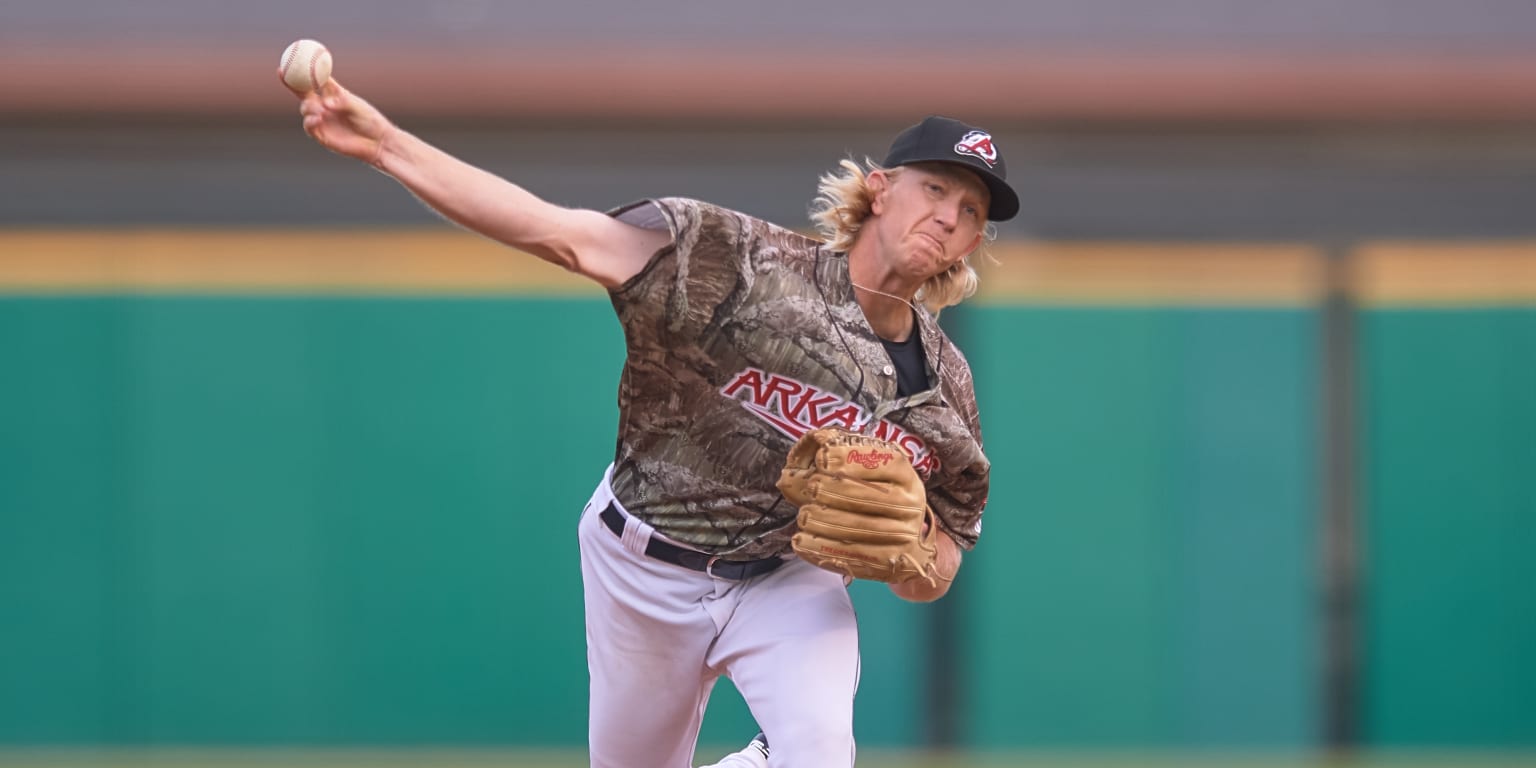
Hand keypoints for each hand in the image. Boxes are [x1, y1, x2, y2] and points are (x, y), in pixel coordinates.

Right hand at [277, 72, 395, 166]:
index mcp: (332, 94)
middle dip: (292, 84)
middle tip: (286, 75)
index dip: (302, 71)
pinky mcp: (322, 136)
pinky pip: (309, 127)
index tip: (290, 60)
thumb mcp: (357, 106)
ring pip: (305, 110)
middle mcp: (324, 106)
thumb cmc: (370, 120)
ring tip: (319, 110)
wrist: (377, 142)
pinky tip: (317, 119)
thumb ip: (341, 102)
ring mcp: (322, 121)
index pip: (314, 80)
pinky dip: (310, 121)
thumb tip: (325, 102)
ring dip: (308, 107)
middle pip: (303, 93)